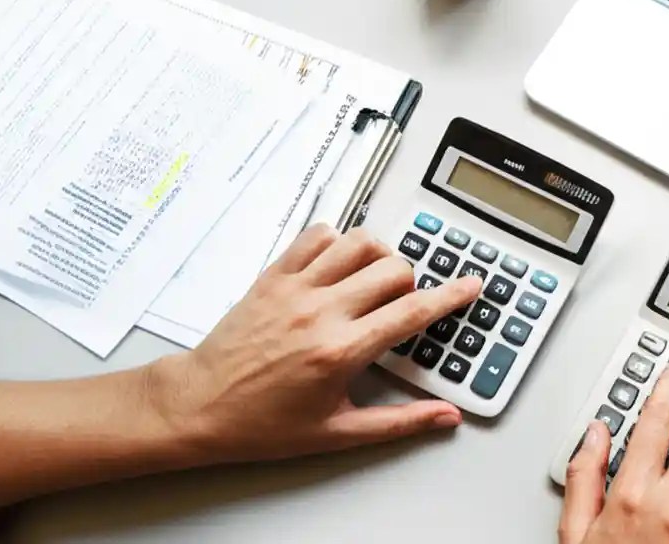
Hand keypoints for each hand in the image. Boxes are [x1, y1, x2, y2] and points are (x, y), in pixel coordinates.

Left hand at [148, 224, 481, 464]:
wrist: (198, 407)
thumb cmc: (262, 423)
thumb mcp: (338, 432)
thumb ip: (400, 422)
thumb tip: (444, 417)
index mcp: (341, 352)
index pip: (412, 311)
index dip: (450, 295)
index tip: (469, 285)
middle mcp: (321, 312)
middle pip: (392, 269)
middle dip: (411, 282)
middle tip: (403, 302)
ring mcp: (295, 289)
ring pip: (358, 243)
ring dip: (378, 255)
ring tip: (374, 279)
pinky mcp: (273, 276)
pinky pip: (316, 236)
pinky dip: (337, 242)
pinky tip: (338, 266)